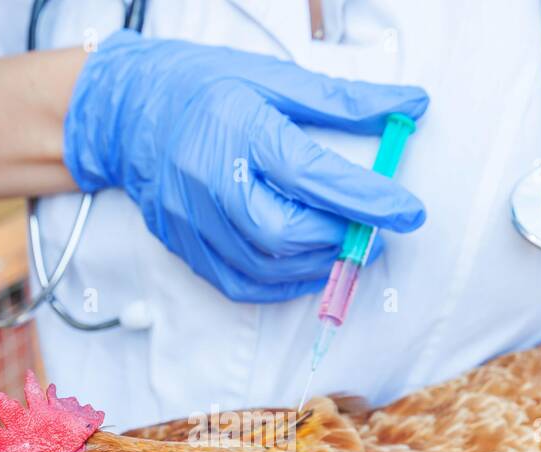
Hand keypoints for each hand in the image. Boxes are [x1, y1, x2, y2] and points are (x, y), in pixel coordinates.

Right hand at [63, 30, 428, 301]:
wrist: (129, 113)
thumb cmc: (205, 87)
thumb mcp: (276, 78)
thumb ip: (346, 102)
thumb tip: (411, 106)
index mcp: (239, 130)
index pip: (311, 175)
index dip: (366, 198)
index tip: (409, 211)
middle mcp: (211, 180)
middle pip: (284, 231)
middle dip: (339, 238)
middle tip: (375, 232)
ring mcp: (193, 219)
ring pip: (264, 265)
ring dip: (316, 264)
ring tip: (346, 246)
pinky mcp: (185, 245)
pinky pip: (239, 283)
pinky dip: (282, 284)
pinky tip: (307, 268)